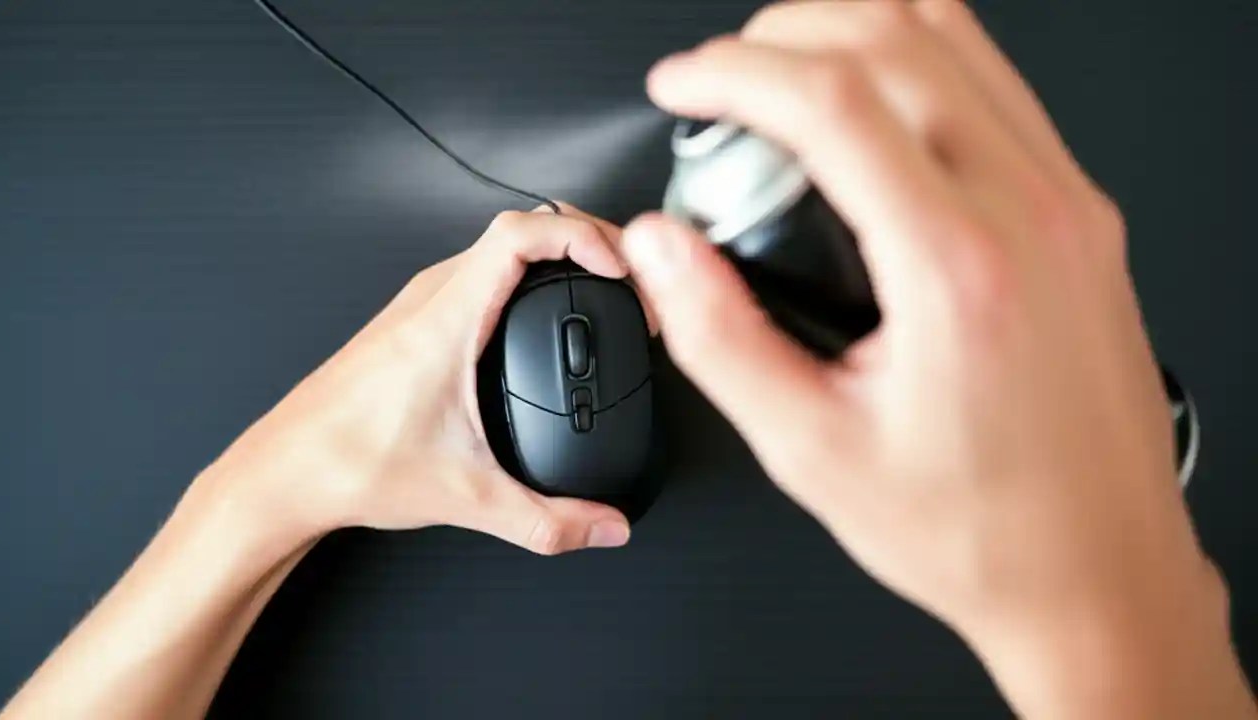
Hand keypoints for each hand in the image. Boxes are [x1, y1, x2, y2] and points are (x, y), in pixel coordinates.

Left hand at [210, 204, 631, 554]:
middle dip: (585, 240)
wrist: (283, 473)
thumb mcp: (466, 498)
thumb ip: (547, 521)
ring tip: (596, 287)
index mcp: (445, 319)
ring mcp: (419, 306)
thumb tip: (602, 527)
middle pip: (520, 227)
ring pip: (497, 247)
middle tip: (628, 278)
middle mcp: (430, 298)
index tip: (622, 269)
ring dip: (554, 256)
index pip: (522, 233)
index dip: (584, 237)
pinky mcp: (413, 323)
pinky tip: (540, 319)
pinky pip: (480, 273)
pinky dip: (525, 278)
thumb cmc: (347, 464)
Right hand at [621, 1, 1252, 715]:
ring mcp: (1068, 203)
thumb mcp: (813, 450)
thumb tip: (662, 248)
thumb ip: (719, 334)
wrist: (1096, 570)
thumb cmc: (981, 528)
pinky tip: (865, 108)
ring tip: (780, 73)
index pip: (835, 98)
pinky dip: (912, 61)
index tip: (685, 85)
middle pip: (897, 34)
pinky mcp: (1082, 213)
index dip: (735, 70)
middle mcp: (1030, 213)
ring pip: (955, 36)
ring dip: (851, 28)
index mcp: (957, 268)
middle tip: (721, 76)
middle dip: (783, 30)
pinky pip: (993, 83)